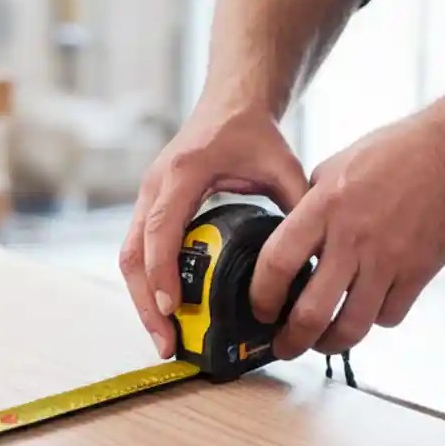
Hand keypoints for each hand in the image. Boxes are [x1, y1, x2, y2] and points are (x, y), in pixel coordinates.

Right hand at [119, 103, 308, 357]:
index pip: (161, 230)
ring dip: (142, 301)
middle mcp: (154, 187)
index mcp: (182, 173)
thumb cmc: (251, 131)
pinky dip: (148, 286)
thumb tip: (315, 257)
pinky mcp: (149, 209)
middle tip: (166, 343)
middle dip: (146, 303)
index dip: (163, 272)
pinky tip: (166, 315)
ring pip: (128, 259)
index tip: (173, 307)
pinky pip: (137, 254)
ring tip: (164, 339)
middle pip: (132, 254)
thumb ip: (297, 206)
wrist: (230, 102)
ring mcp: (146, 198)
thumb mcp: (281, 165)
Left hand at [249, 110, 444, 359]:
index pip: (277, 264)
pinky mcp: (419, 271)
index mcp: (324, 207)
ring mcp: (389, 258)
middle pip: (312, 312)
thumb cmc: (392, 154)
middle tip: (284, 347)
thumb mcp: (333, 168)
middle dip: (291, 341)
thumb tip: (289, 241)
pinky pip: (389, 315)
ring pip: (352, 326)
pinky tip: (367, 310)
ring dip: (330, 343)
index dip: (262, 297)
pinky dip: (374, 320)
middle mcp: (353, 237)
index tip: (260, 310)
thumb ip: (307, 207)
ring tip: (321, 342)